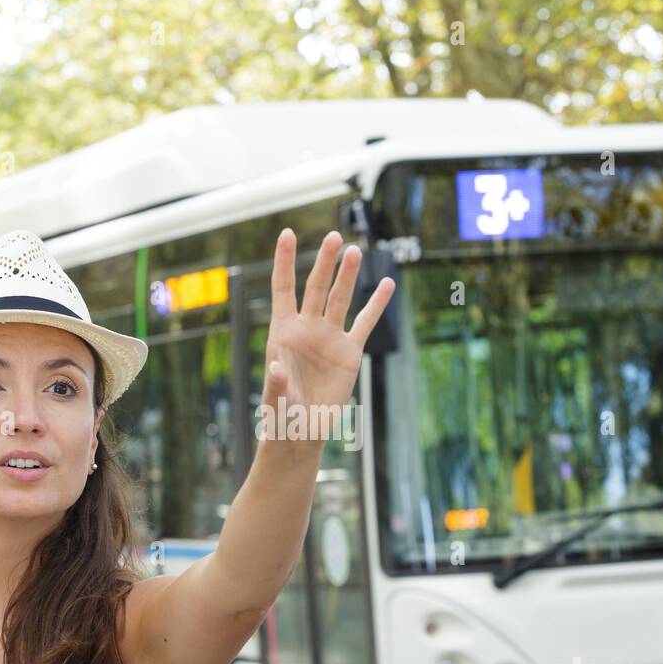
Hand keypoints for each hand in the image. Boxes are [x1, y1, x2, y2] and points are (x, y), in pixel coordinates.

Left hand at [261, 229, 394, 431]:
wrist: (302, 430)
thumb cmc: (281, 414)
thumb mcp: (276, 399)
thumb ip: (276, 383)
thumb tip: (275, 368)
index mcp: (283, 331)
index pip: (283, 288)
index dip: (285, 261)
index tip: (288, 233)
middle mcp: (307, 328)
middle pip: (316, 287)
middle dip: (325, 262)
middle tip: (334, 237)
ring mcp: (329, 338)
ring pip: (341, 299)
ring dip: (348, 275)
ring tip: (355, 250)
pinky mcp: (349, 352)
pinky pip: (365, 323)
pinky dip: (376, 304)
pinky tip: (387, 284)